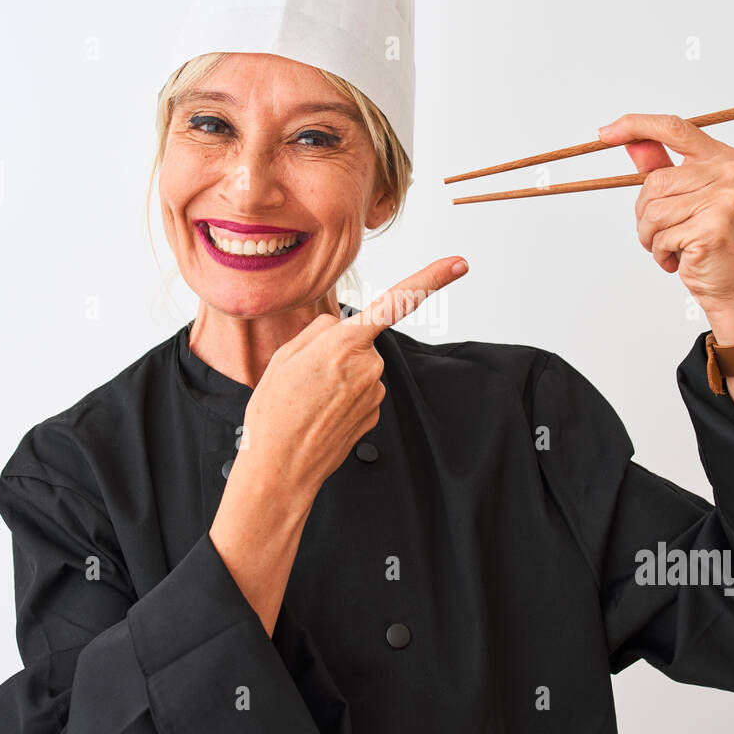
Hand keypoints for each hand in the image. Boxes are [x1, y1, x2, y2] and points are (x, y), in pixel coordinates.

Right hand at [236, 256, 468, 498]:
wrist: (281, 469)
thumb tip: (340, 327)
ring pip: (357, 368)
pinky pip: (358, 392)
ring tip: (306, 400)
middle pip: (357, 341)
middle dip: (333, 352)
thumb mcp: (283, 357)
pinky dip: (340, 399)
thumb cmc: (275, 414)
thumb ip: (318, 331)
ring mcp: (374, 393)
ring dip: (334, 378)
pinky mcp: (374, 415)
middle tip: (303, 379)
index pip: (395, 302)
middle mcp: (368, 366)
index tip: (458, 264)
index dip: (431, 279)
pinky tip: (319, 415)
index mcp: (344, 343)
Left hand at [597, 113, 733, 318]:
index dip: (636, 125)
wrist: (730, 288)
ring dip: (652, 237)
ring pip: (654, 210)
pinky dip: (661, 254)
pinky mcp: (715, 227)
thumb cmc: (706, 243)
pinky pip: (661, 236)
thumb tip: (631, 141)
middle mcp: (732, 172)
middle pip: (655, 181)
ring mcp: (727, 199)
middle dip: (646, 213)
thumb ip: (660, 168)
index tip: (604, 132)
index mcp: (726, 158)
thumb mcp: (683, 200)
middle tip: (664, 233)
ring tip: (674, 247)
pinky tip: (680, 260)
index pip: (675, 128)